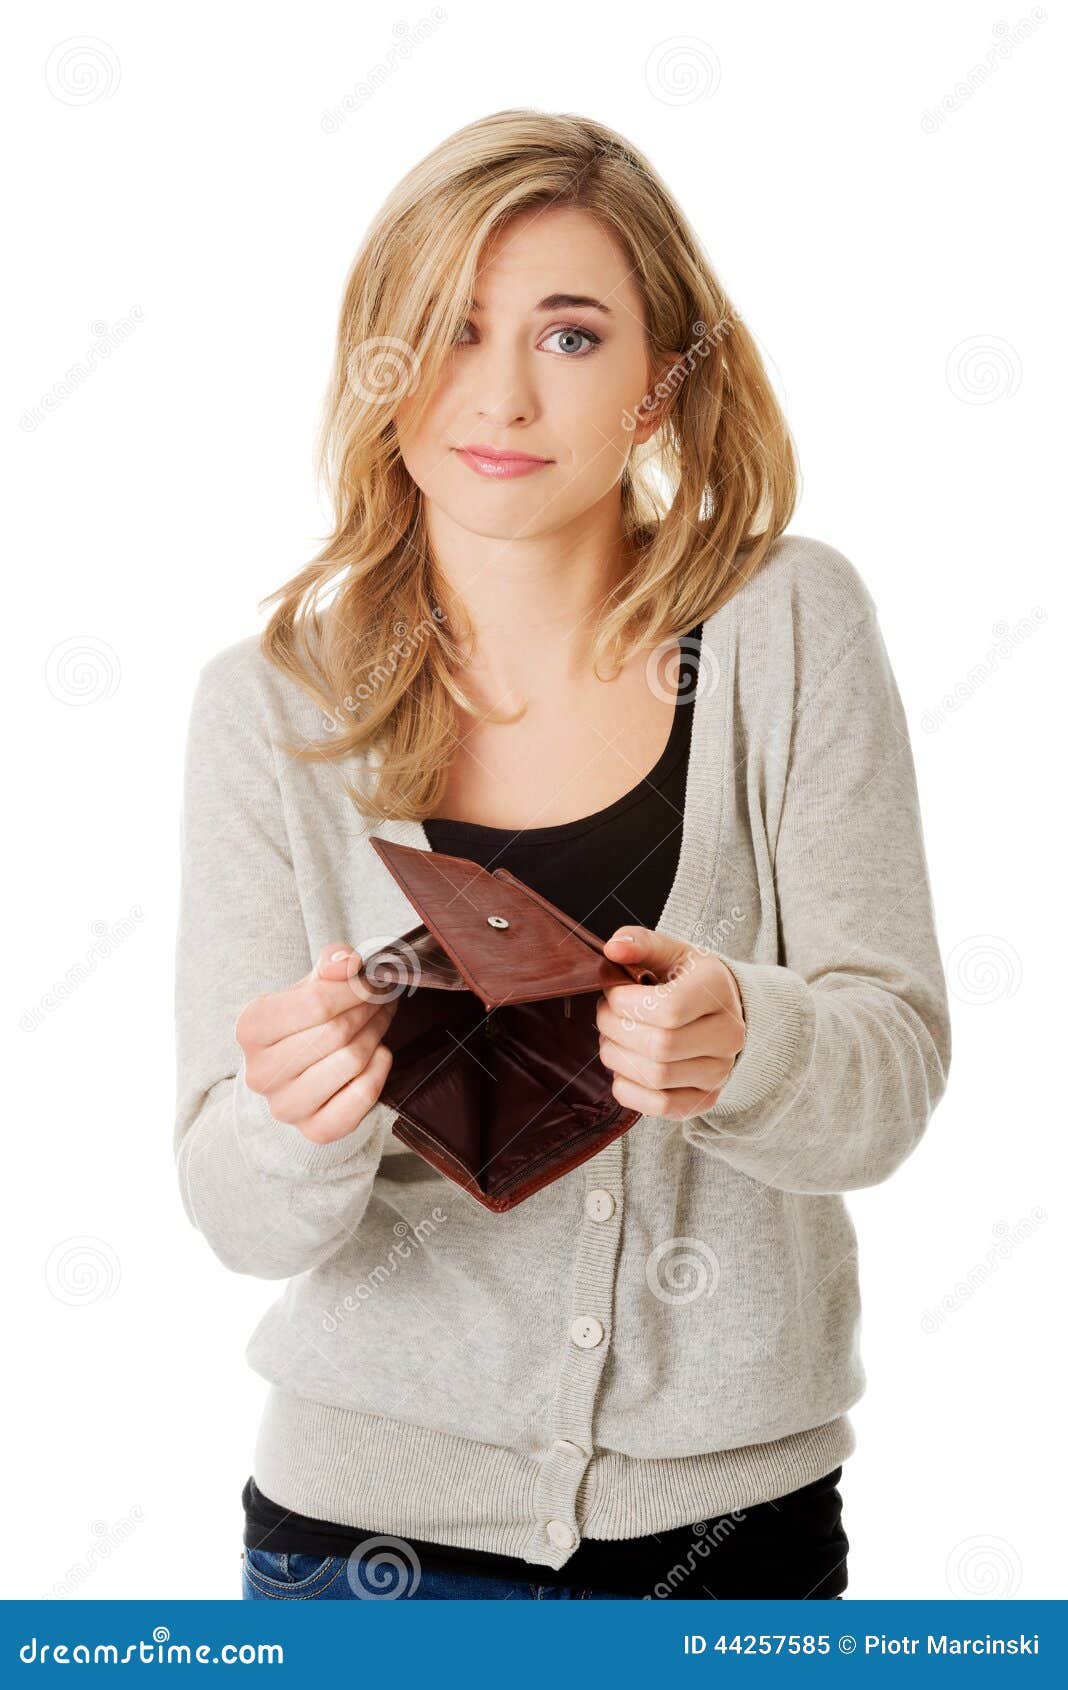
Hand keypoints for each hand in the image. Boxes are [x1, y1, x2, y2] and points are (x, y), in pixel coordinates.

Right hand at [235, 943, 397, 1144]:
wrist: (297, 1074)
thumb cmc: (305, 1021)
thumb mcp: (312, 983)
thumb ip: (331, 963)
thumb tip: (348, 965)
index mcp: (250, 1029)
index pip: (316, 1003)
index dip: (355, 989)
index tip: (372, 982)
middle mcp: (260, 1073)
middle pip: (336, 1032)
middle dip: (369, 1010)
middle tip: (382, 999)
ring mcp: (285, 1107)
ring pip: (351, 1061)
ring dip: (376, 1035)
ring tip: (379, 1022)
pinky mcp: (314, 1131)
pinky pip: (362, 1096)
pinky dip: (379, 1071)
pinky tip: (377, 1056)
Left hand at [596, 928, 745, 1119]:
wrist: (721, 1012)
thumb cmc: (688, 980)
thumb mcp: (669, 952)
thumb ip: (640, 943)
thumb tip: (612, 949)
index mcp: (718, 992)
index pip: (667, 1009)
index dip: (624, 1003)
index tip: (612, 992)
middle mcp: (729, 1036)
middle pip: (659, 1046)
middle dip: (615, 1030)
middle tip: (605, 1015)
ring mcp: (720, 1073)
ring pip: (655, 1077)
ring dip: (617, 1058)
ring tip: (612, 1037)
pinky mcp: (705, 1100)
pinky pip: (659, 1107)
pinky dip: (628, 1088)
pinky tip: (625, 1065)